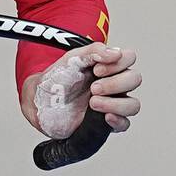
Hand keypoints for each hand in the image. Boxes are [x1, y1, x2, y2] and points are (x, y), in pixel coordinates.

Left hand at [21, 43, 141, 137]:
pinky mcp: (105, 123)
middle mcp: (114, 84)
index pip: (129, 58)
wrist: (41, 101)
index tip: (97, 69)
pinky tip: (105, 117)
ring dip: (115, 103)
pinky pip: (124, 124)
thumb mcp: (73, 57)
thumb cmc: (58, 78)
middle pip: (134, 80)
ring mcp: (112, 103)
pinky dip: (118, 120)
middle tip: (93, 88)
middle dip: (114, 84)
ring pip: (133, 104)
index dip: (118, 63)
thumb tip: (115, 53)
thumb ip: (94, 51)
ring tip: (93, 103)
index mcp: (109, 66)